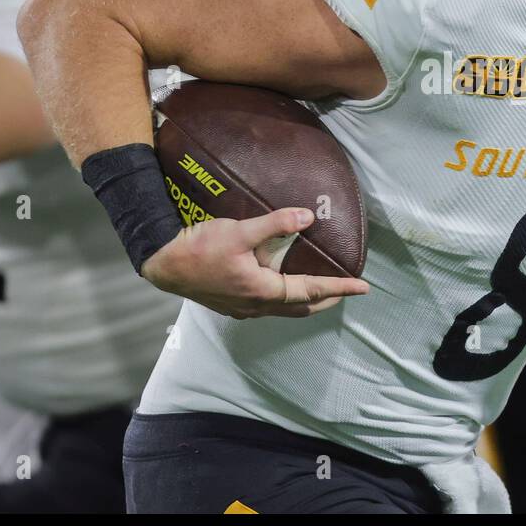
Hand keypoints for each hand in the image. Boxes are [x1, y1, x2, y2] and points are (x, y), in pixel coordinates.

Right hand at [141, 207, 368, 319]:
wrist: (162, 262)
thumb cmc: (199, 248)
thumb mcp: (240, 231)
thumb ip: (275, 224)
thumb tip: (307, 218)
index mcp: (263, 291)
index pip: (311, 291)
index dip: (339, 288)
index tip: (363, 287)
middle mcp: (255, 305)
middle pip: (300, 306)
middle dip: (326, 298)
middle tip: (346, 289)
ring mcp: (241, 307)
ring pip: (283, 308)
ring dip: (305, 299)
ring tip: (320, 287)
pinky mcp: (230, 302)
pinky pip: (267, 304)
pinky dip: (285, 296)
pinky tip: (282, 283)